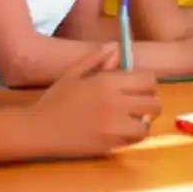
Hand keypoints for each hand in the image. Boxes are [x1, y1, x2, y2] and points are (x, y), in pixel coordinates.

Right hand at [34, 48, 160, 157]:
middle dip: (149, 102)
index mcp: (108, 83)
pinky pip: (135, 140)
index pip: (148, 80)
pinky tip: (121, 130)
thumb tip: (115, 47)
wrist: (39, 129)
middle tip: (137, 103)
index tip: (138, 85)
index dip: (146, 82)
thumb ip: (96, 58)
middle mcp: (116, 104)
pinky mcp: (110, 144)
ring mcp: (115, 126)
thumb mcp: (73, 73)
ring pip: (147, 124)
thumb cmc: (55, 99)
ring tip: (131, 118)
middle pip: (153, 103)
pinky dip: (133, 135)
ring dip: (143, 121)